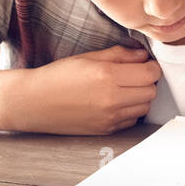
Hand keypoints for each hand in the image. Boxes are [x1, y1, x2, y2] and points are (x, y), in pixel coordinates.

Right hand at [9, 45, 160, 133]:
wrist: (33, 103)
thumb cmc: (58, 77)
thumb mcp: (88, 57)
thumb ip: (120, 55)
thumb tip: (143, 55)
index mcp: (108, 76)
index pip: (151, 73)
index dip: (151, 66)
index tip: (144, 63)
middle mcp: (112, 99)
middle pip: (151, 91)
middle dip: (147, 81)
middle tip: (134, 75)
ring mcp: (110, 118)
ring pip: (145, 107)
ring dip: (141, 96)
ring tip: (124, 88)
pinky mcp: (106, 130)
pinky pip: (132, 120)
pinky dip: (130, 111)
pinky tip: (116, 102)